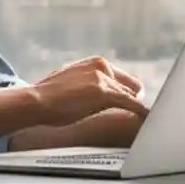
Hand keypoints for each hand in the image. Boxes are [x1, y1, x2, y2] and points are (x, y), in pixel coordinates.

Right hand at [28, 56, 148, 126]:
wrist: (36, 101)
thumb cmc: (48, 95)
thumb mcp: (70, 80)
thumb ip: (87, 82)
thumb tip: (95, 95)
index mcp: (95, 62)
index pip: (123, 78)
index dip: (129, 94)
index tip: (133, 105)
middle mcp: (102, 66)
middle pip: (133, 85)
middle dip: (136, 100)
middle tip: (140, 116)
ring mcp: (105, 79)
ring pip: (132, 96)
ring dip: (138, 108)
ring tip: (145, 121)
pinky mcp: (106, 93)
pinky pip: (132, 104)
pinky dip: (141, 112)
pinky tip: (147, 121)